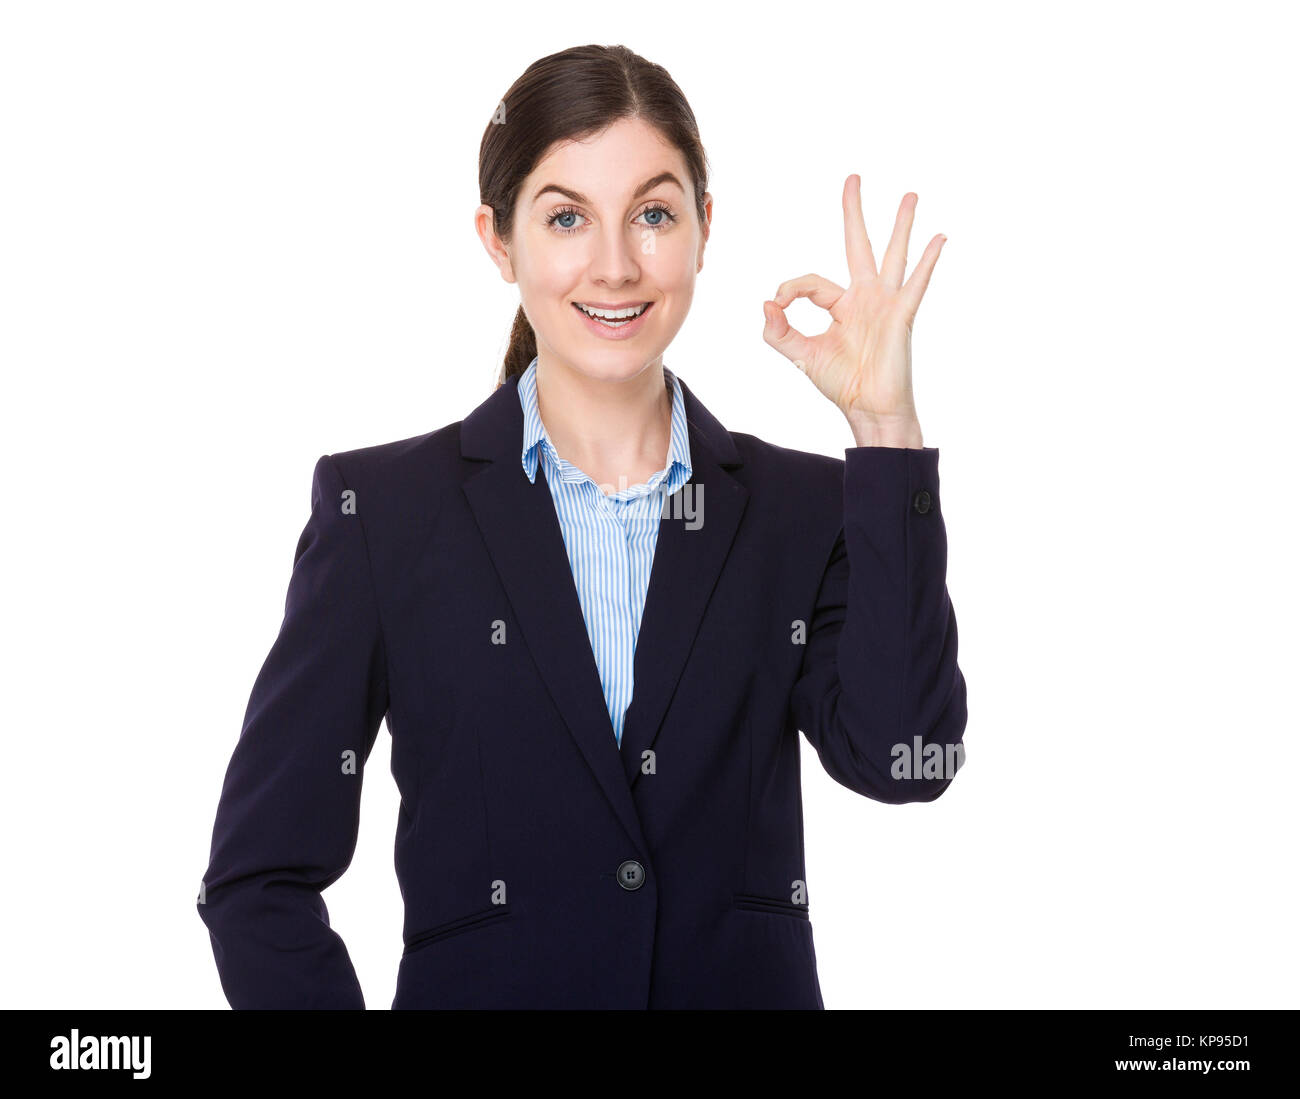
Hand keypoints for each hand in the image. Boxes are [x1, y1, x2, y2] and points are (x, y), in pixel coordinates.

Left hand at [762, 178, 944, 446]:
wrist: (869, 408)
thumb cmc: (842, 384)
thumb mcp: (801, 356)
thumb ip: (779, 332)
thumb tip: (766, 303)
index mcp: (841, 305)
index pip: (810, 282)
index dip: (790, 288)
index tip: (777, 304)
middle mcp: (864, 298)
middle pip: (857, 245)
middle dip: (853, 212)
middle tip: (853, 178)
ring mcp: (885, 303)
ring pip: (892, 254)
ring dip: (900, 225)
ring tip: (909, 195)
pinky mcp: (901, 315)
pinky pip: (915, 283)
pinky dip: (928, 261)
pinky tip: (939, 238)